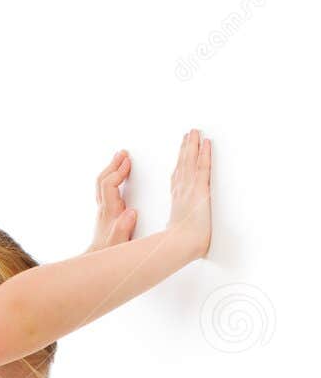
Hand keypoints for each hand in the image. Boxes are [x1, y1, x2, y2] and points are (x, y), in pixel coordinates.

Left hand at [86, 150, 137, 251]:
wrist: (99, 262)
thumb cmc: (111, 254)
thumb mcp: (121, 244)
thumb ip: (124, 229)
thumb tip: (131, 213)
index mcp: (110, 213)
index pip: (109, 185)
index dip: (118, 172)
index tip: (128, 162)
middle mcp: (104, 209)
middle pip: (102, 180)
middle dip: (113, 165)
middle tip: (123, 153)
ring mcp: (103, 210)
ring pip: (102, 184)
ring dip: (111, 169)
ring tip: (120, 159)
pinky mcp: (105, 214)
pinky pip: (105, 190)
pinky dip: (111, 179)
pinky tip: (117, 177)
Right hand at [166, 128, 211, 258]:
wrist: (180, 246)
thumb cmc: (178, 244)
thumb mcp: (175, 233)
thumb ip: (175, 228)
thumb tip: (173, 234)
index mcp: (177, 201)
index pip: (178, 178)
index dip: (179, 164)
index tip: (180, 154)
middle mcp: (181, 191)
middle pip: (183, 165)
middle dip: (185, 149)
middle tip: (188, 135)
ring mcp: (190, 189)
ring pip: (190, 161)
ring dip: (192, 145)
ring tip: (195, 132)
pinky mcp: (200, 189)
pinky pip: (202, 166)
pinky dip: (204, 153)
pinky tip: (205, 142)